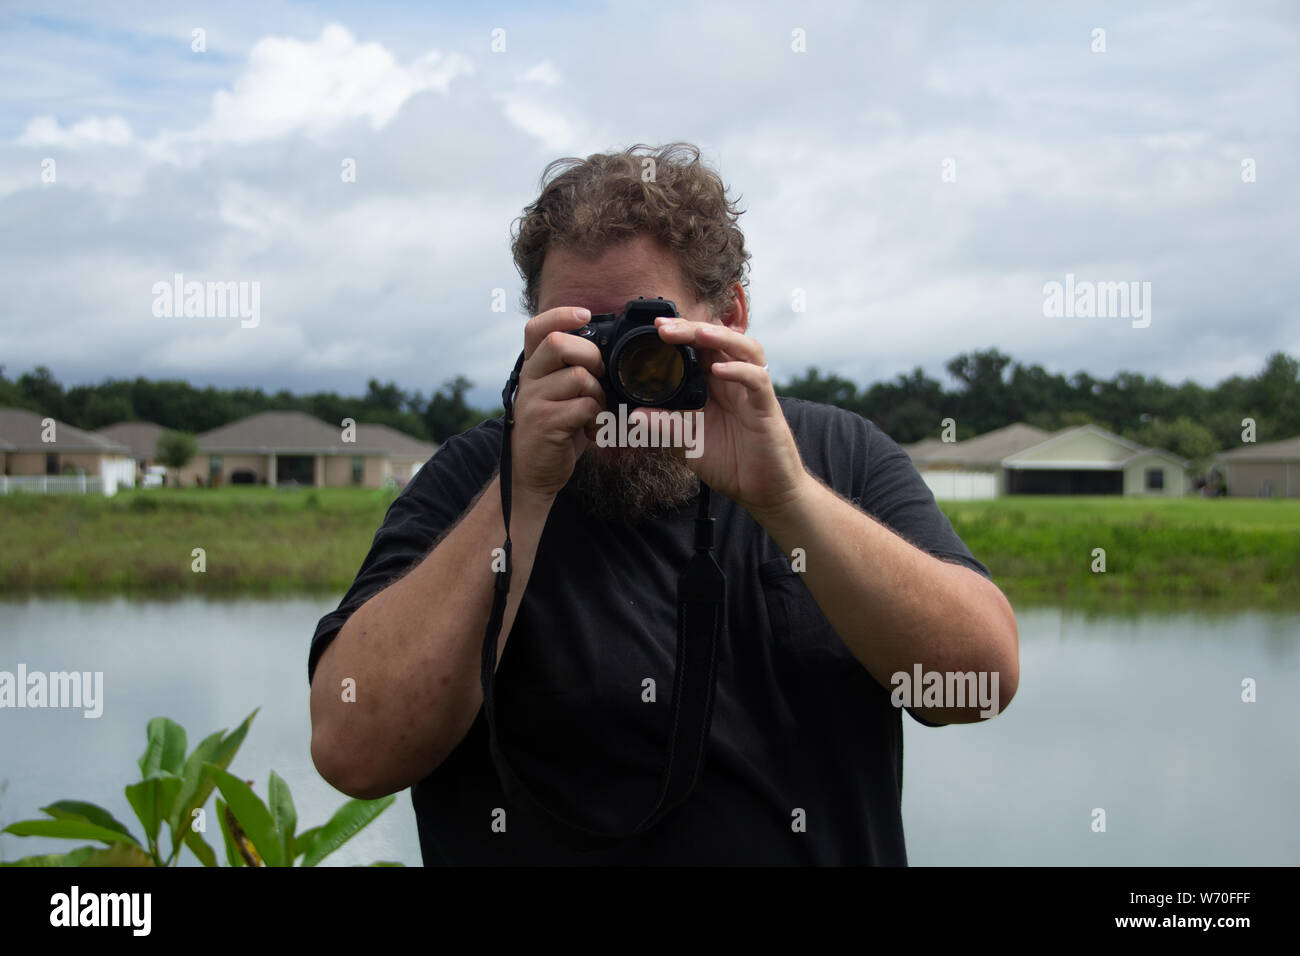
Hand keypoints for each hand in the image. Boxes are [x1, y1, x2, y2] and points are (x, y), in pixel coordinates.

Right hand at [510, 307, 605, 499]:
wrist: (533, 473)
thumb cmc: (555, 430)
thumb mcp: (558, 395)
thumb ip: (571, 371)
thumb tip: (606, 351)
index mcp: (533, 368)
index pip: (536, 328)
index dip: (561, 315)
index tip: (585, 314)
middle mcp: (528, 380)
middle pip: (559, 344)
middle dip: (591, 356)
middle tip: (599, 376)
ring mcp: (534, 400)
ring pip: (578, 377)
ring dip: (598, 394)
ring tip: (595, 412)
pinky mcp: (545, 423)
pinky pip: (584, 406)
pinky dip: (597, 418)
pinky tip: (590, 429)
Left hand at [644, 318, 809, 516]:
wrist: (762, 490)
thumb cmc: (731, 463)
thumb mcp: (688, 445)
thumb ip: (665, 427)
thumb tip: (635, 416)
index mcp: (714, 386)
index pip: (699, 348)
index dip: (680, 335)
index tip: (654, 328)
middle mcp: (734, 382)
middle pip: (719, 341)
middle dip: (692, 329)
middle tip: (665, 328)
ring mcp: (751, 392)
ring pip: (745, 349)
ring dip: (721, 338)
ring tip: (698, 333)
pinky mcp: (766, 407)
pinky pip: (758, 380)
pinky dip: (740, 371)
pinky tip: (719, 370)